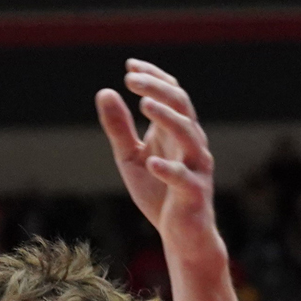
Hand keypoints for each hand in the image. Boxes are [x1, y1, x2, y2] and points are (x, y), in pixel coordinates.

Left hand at [95, 60, 220, 261]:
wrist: (182, 235)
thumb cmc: (159, 194)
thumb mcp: (130, 157)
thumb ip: (119, 128)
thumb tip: (105, 91)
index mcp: (176, 133)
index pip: (172, 94)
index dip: (153, 77)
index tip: (130, 66)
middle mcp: (191, 144)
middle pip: (181, 106)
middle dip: (157, 89)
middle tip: (132, 79)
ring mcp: (195, 168)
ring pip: (190, 135)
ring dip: (167, 118)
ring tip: (144, 105)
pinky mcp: (194, 194)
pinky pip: (184, 179)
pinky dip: (169, 170)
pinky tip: (151, 162)